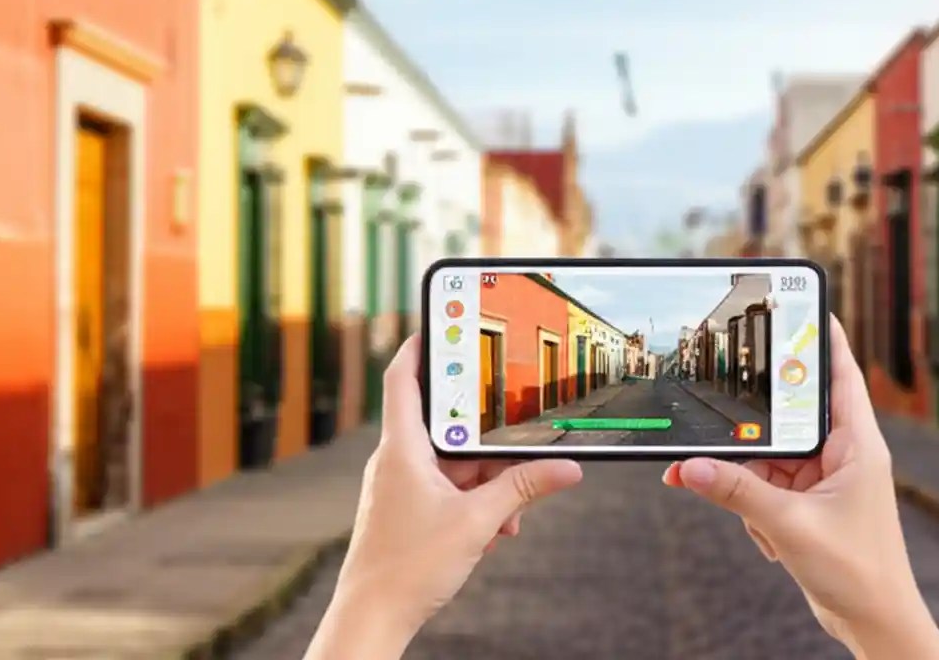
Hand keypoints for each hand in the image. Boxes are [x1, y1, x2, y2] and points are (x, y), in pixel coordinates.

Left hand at [306, 335, 582, 658]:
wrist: (372, 618)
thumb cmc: (407, 568)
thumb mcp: (478, 522)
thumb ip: (524, 489)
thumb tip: (566, 469)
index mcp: (401, 448)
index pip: (405, 377)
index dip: (422, 344)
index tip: (444, 321)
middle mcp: (396, 460)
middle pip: (445, 423)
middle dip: (486, 438)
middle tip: (516, 434)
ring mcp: (401, 486)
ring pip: (453, 463)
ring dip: (487, 481)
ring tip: (509, 512)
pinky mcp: (408, 510)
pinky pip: (448, 489)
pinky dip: (475, 500)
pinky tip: (497, 527)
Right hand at [662, 316, 938, 658]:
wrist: (874, 622)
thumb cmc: (860, 573)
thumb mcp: (791, 527)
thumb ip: (737, 493)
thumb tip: (690, 468)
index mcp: (858, 444)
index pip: (840, 373)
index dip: (822, 335)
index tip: (799, 303)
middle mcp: (842, 454)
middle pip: (788, 415)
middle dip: (755, 435)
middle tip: (726, 425)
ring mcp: (823, 479)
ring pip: (769, 456)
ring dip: (752, 484)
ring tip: (759, 518)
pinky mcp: (807, 502)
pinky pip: (766, 486)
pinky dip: (755, 506)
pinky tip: (766, 535)